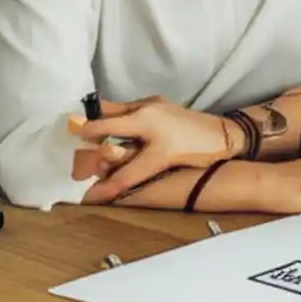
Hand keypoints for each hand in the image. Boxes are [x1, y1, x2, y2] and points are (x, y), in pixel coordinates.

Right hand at [70, 96, 234, 201]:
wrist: (229, 135)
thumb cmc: (196, 148)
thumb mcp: (158, 163)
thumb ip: (126, 178)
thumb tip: (96, 196)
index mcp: (140, 116)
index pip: (99, 126)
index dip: (82, 138)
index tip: (71, 149)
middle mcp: (144, 105)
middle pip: (107, 115)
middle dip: (94, 131)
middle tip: (86, 150)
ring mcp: (156, 105)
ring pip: (121, 114)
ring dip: (110, 128)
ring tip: (105, 149)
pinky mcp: (165, 109)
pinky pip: (135, 115)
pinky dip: (125, 127)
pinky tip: (127, 143)